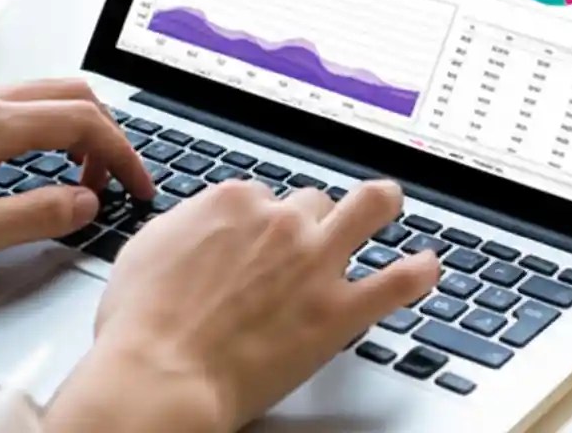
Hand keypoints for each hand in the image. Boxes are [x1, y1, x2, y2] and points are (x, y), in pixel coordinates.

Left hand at [0, 79, 152, 278]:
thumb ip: (35, 216)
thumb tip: (85, 203)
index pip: (85, 121)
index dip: (124, 155)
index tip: (139, 187)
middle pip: (72, 94)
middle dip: (108, 134)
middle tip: (115, 180)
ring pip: (43, 95)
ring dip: (77, 130)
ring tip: (79, 179)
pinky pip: (14, 105)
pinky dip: (45, 129)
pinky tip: (33, 166)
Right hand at [46, 180, 439, 432]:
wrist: (160, 376)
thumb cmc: (142, 325)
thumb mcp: (146, 250)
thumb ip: (187, 226)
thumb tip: (202, 223)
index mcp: (235, 202)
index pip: (265, 196)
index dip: (263, 222)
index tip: (260, 240)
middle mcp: (281, 222)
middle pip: (314, 203)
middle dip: (312, 220)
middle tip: (308, 243)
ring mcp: (316, 262)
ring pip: (370, 208)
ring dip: (384, 205)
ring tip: (393, 205)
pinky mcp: (339, 310)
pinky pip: (398, 282)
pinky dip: (419, 272)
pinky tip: (428, 266)